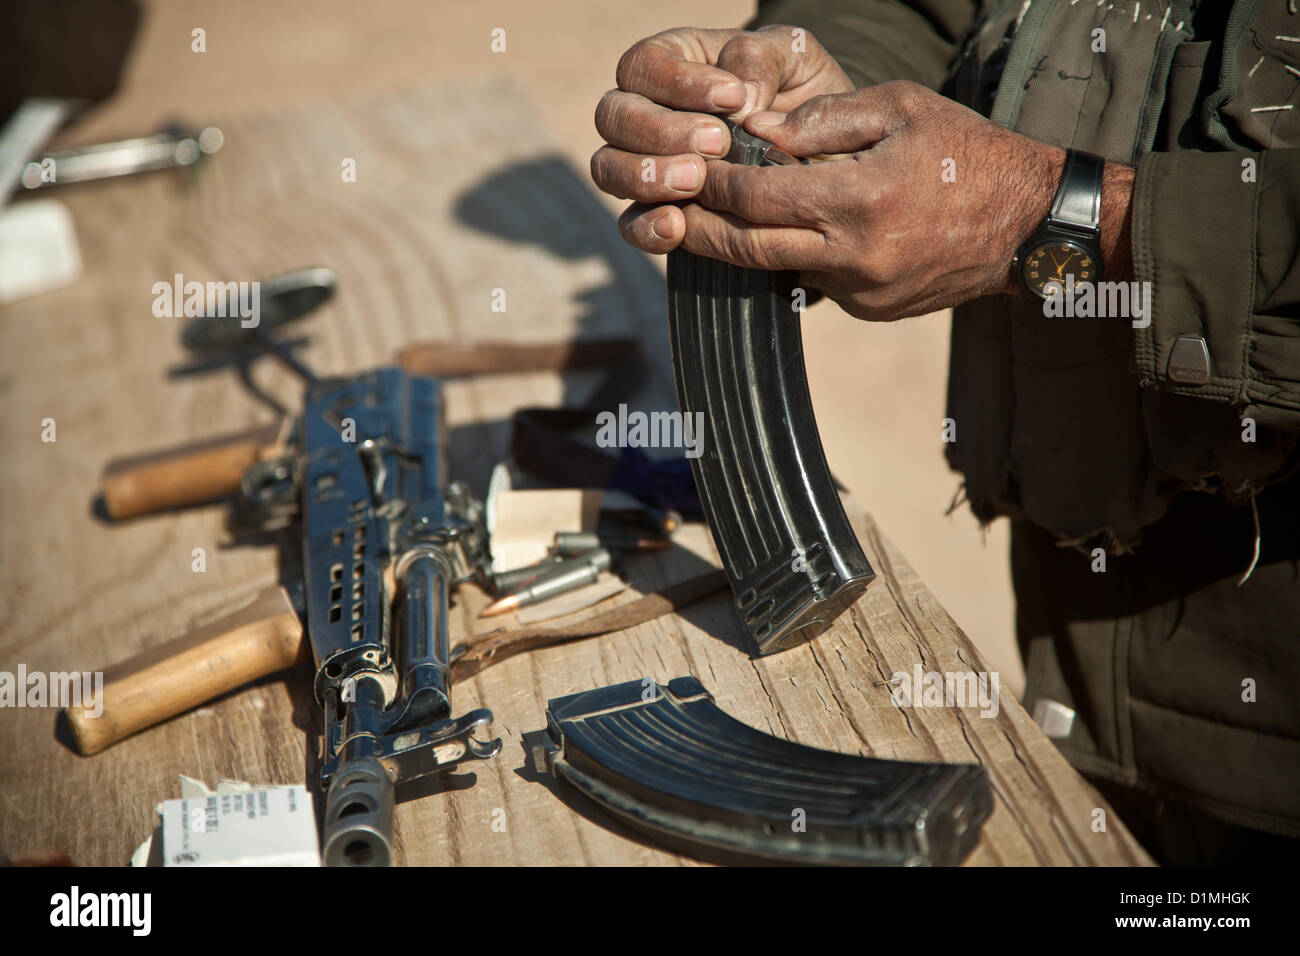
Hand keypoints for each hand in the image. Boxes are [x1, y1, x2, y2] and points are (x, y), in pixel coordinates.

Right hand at [591, 25, 852, 246]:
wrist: (819, 158)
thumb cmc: (800, 95)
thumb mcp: (793, 60)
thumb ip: (763, 60)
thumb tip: (738, 101)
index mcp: (671, 63)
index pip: (645, 65)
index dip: (677, 82)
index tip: (732, 98)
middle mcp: (644, 112)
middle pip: (614, 116)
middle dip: (661, 131)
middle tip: (716, 144)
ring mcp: (641, 165)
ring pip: (608, 168)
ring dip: (647, 177)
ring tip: (697, 182)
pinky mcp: (654, 213)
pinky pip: (630, 224)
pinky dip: (647, 227)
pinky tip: (678, 225)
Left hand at [656, 81, 1073, 320]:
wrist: (1030, 225)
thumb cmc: (967, 152)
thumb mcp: (899, 108)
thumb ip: (822, 119)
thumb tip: (755, 132)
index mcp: (858, 201)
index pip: (755, 197)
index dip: (710, 182)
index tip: (682, 167)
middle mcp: (853, 257)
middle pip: (746, 247)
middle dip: (697, 228)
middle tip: (659, 210)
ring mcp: (860, 292)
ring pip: (776, 267)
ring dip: (741, 243)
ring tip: (711, 216)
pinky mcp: (868, 310)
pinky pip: (813, 280)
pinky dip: (795, 254)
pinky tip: (793, 229)